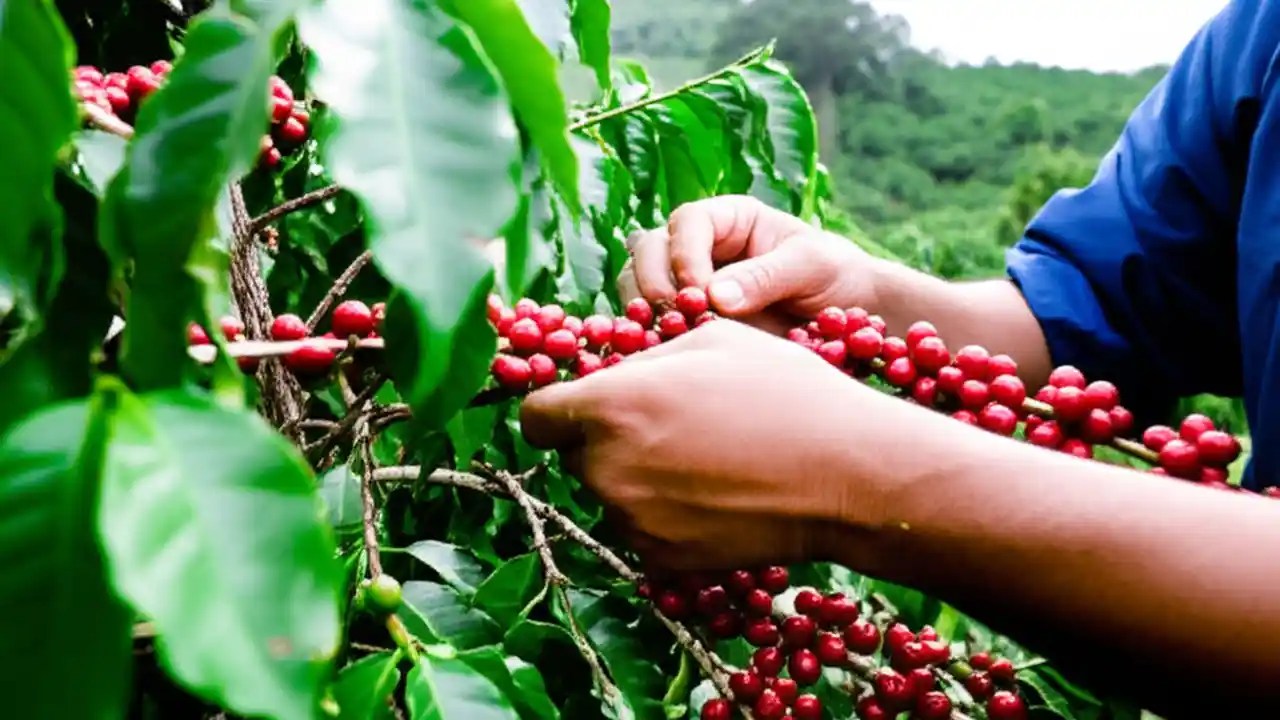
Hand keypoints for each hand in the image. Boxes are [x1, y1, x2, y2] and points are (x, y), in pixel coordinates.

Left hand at [518, 319, 869, 571]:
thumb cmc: (784, 391)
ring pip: (608, 494)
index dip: (556, 410)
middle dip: (602, 442)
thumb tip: (610, 375)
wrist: (846, 472)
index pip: (535, 417)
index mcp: (611, 406)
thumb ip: (642, 360)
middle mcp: (608, 467)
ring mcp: (633, 519)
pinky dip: (662, 516)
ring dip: (634, 479)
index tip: (581, 409)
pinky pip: (640, 530)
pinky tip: (712, 494)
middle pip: (572, 457)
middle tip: (662, 429)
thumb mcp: (709, 341)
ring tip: (700, 460)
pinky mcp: (660, 557)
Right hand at [620, 195, 877, 334]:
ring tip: (673, 339)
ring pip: (638, 286)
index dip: (685, 253)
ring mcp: (686, 285)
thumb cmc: (835, 276)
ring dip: (645, 312)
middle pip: (648, 250)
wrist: (849, 317)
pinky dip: (651, 338)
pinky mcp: (685, 322)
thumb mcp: (811, 267)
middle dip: (653, 283)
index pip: (687, 222)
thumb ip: (765, 277)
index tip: (700, 292)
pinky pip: (649, 324)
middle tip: (676, 318)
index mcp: (729, 219)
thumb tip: (716, 297)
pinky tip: (668, 356)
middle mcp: (699, 247)